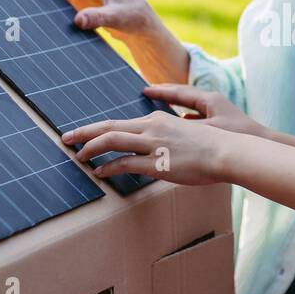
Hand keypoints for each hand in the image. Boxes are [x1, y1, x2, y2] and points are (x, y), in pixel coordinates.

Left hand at [62, 110, 237, 186]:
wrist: (228, 151)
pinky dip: (108, 167)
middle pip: (109, 126)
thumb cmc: (215, 144)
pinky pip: (124, 163)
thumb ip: (171, 135)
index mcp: (159, 120)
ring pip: (111, 140)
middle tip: (66, 137)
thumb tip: (161, 142)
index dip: (101, 128)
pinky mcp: (156, 162)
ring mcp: (153, 144)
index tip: (88, 133)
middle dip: (84, 132)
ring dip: (90, 148)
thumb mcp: (189, 134)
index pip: (123, 123)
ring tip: (77, 156)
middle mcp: (152, 128)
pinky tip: (99, 173)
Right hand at [142, 84, 270, 138]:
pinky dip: (186, 118)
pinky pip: (198, 117)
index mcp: (209, 100)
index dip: (161, 91)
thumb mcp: (206, 132)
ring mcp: (218, 113)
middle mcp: (213, 103)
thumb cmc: (237, 139)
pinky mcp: (222, 124)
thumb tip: (162, 125)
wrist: (262, 149)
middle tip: (149, 92)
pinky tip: (180, 124)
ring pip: (192, 106)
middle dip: (167, 94)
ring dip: (176, 106)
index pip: (180, 92)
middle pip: (185, 95)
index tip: (145, 89)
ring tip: (160, 107)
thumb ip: (185, 128)